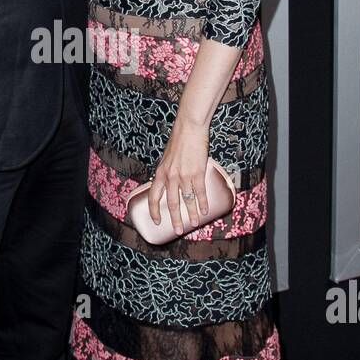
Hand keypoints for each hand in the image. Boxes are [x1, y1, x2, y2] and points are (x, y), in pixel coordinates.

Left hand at [148, 117, 209, 235]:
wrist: (189, 128)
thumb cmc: (179, 141)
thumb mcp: (167, 158)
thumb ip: (168, 172)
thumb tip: (171, 183)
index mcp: (160, 173)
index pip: (153, 197)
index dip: (154, 211)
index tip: (157, 221)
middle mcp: (170, 177)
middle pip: (171, 203)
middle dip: (175, 219)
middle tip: (178, 230)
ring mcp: (183, 176)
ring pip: (187, 200)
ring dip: (192, 214)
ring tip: (194, 224)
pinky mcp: (197, 173)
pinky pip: (200, 192)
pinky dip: (203, 203)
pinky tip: (206, 210)